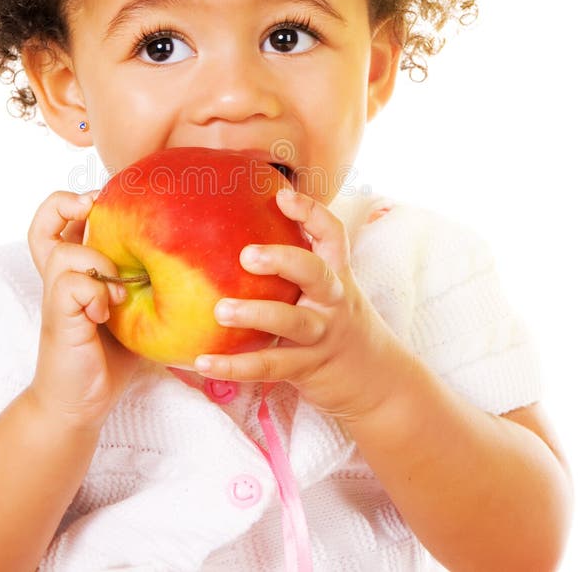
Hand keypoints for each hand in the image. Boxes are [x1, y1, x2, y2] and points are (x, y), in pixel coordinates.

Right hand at [27, 190, 139, 425]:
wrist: (80, 403)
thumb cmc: (111, 356)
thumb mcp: (132, 311)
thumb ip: (142, 283)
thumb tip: (189, 254)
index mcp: (75, 274)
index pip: (55, 226)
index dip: (68, 205)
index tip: (98, 200)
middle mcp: (60, 281)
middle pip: (41, 228)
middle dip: (64, 205)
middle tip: (92, 204)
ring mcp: (56, 299)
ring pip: (65, 254)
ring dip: (98, 263)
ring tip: (120, 293)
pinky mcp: (59, 318)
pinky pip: (73, 284)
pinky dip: (96, 293)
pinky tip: (108, 313)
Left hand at [193, 189, 405, 422]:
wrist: (375, 381)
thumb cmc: (333, 321)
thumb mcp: (326, 290)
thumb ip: (296, 265)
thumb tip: (234, 230)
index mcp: (336, 274)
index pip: (333, 236)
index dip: (312, 213)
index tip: (282, 196)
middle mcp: (333, 300)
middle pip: (316, 273)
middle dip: (283, 260)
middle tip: (246, 255)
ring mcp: (321, 334)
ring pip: (292, 322)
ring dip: (255, 314)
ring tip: (220, 310)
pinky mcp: (307, 368)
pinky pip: (269, 366)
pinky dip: (234, 367)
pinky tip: (203, 362)